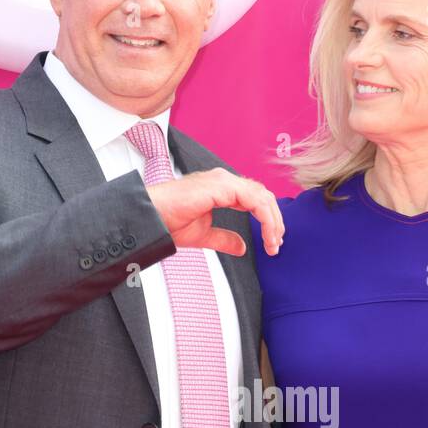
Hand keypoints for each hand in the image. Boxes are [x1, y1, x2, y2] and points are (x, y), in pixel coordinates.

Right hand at [145, 168, 283, 256]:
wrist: (150, 219)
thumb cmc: (167, 221)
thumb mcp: (204, 235)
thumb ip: (224, 239)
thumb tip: (241, 246)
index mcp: (221, 189)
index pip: (255, 199)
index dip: (268, 220)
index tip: (272, 242)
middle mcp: (224, 181)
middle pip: (263, 196)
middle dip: (275, 221)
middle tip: (276, 244)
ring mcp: (222, 181)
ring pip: (262, 196)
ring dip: (272, 221)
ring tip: (273, 242)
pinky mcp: (220, 186)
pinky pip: (254, 199)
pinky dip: (265, 218)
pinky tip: (267, 233)